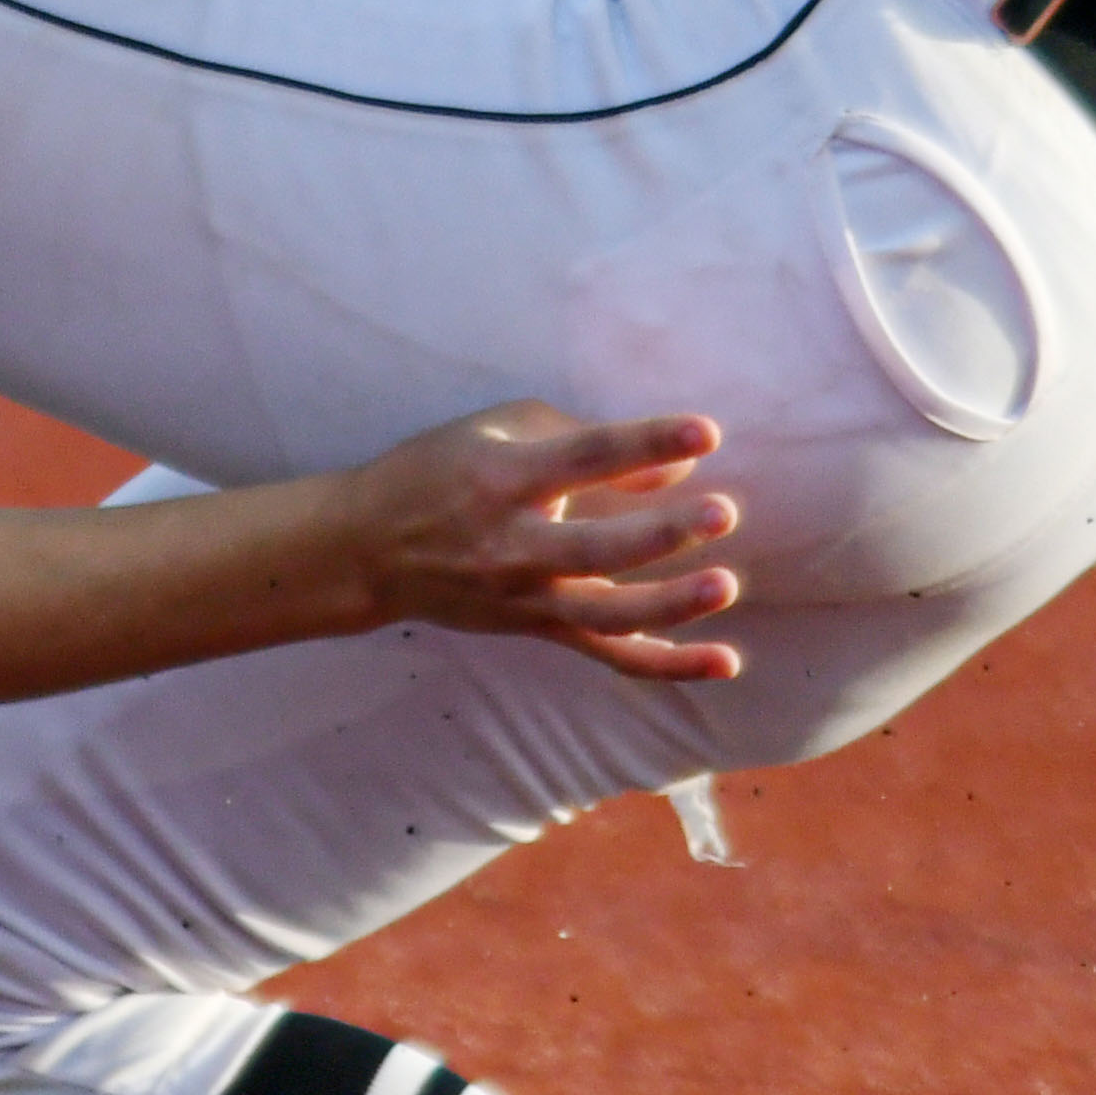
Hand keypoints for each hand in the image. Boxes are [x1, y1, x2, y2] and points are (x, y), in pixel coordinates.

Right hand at [334, 404, 743, 682]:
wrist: (371, 548)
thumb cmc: (442, 469)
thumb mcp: (499, 430)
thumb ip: (585, 438)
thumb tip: (680, 465)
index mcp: (503, 478)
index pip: (584, 458)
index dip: (644, 443)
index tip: (706, 433)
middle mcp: (513, 544)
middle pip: (594, 549)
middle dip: (660, 534)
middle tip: (721, 512)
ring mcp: (526, 596)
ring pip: (606, 613)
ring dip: (670, 606)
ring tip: (725, 585)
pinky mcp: (538, 628)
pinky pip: (609, 654)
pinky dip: (667, 664)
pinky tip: (724, 661)